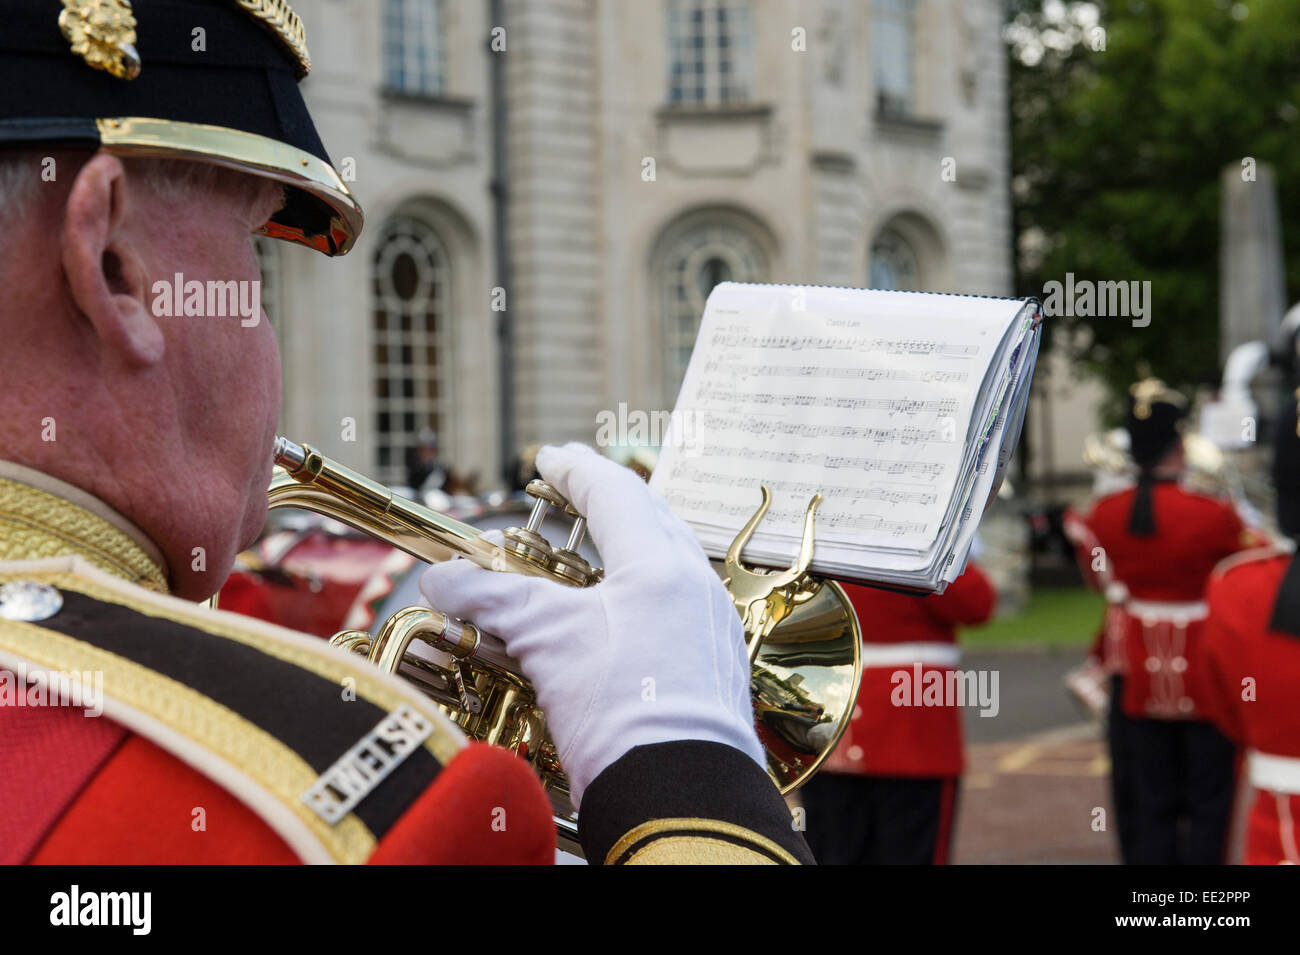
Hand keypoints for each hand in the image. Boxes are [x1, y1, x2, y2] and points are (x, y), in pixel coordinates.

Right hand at [419, 443, 762, 804]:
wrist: (678, 792)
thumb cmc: (619, 709)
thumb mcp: (546, 641)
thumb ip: (492, 599)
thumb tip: (439, 580)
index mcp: (660, 564)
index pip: (615, 494)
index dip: (575, 471)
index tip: (549, 457)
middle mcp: (696, 585)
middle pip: (653, 519)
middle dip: (610, 499)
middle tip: (576, 487)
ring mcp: (713, 626)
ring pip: (670, 563)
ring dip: (632, 544)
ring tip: (598, 543)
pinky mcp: (715, 666)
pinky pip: (679, 604)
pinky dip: (646, 589)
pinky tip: (626, 609)